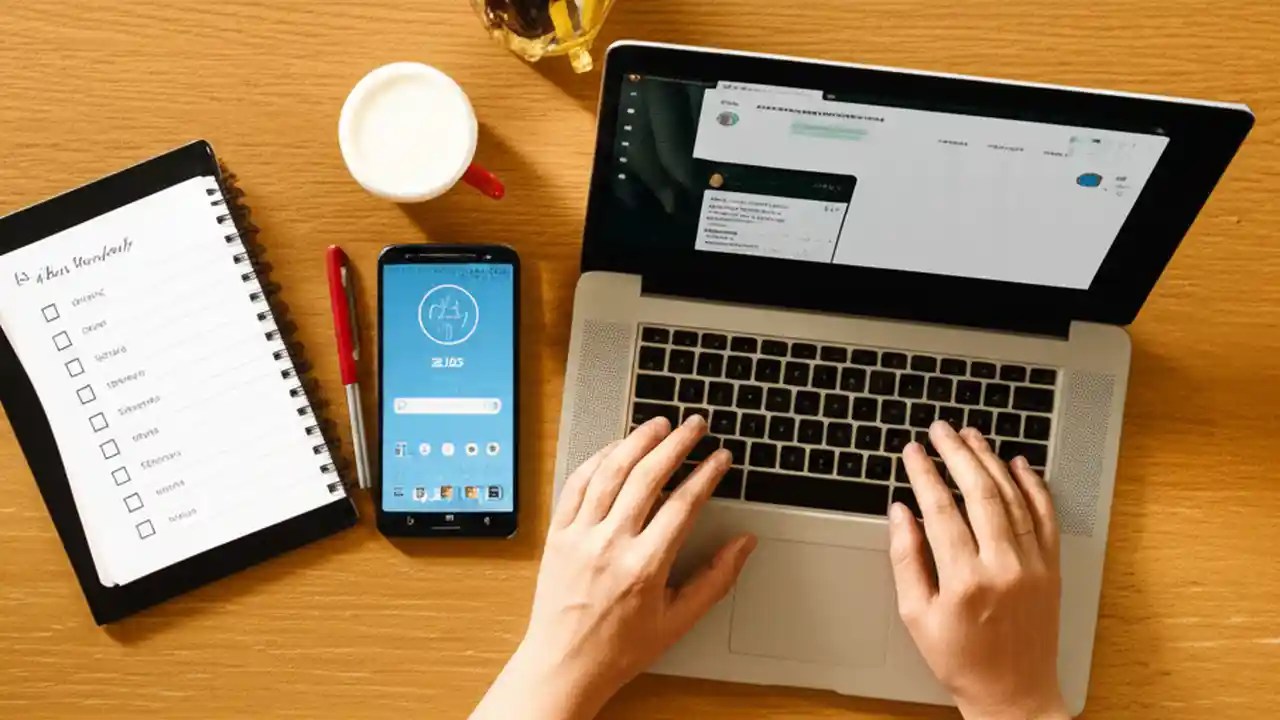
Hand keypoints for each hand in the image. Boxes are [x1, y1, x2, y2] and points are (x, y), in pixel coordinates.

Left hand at [470, 416, 756, 719]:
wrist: (564, 665)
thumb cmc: (620, 648)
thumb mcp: (679, 620)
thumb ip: (715, 579)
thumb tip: (743, 545)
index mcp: (645, 568)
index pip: (683, 504)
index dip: (707, 474)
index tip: (721, 458)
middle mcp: (610, 545)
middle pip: (648, 476)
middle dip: (676, 444)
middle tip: (695, 426)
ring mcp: (580, 536)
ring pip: (610, 472)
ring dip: (637, 441)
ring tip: (658, 424)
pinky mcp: (557, 534)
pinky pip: (576, 484)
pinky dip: (597, 459)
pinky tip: (615, 448)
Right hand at [890, 422, 1067, 719]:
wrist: (1014, 693)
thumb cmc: (961, 660)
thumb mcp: (916, 616)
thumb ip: (906, 559)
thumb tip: (900, 514)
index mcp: (964, 580)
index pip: (941, 508)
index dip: (924, 473)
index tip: (913, 452)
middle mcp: (1003, 568)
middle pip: (979, 492)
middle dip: (957, 454)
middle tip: (941, 431)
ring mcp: (1033, 566)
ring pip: (1012, 497)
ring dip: (990, 461)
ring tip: (971, 438)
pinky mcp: (1052, 569)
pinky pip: (1045, 516)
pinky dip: (1033, 486)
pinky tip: (1018, 465)